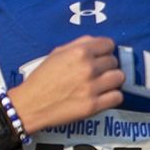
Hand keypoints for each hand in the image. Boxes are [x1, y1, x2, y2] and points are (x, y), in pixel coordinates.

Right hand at [7, 36, 123, 131]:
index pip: (109, 44)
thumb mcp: (57, 53)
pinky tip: (103, 96)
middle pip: (114, 61)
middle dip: (106, 66)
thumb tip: (99, 43)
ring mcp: (91, 88)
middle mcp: (87, 68)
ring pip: (119, 78)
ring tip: (102, 84)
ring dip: (112, 81)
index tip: (100, 57)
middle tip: (96, 73)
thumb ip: (80, 44)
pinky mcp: (93, 106)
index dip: (105, 50)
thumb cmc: (42, 78)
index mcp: (79, 52)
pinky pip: (118, 97)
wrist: (30, 104)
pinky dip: (112, 96)